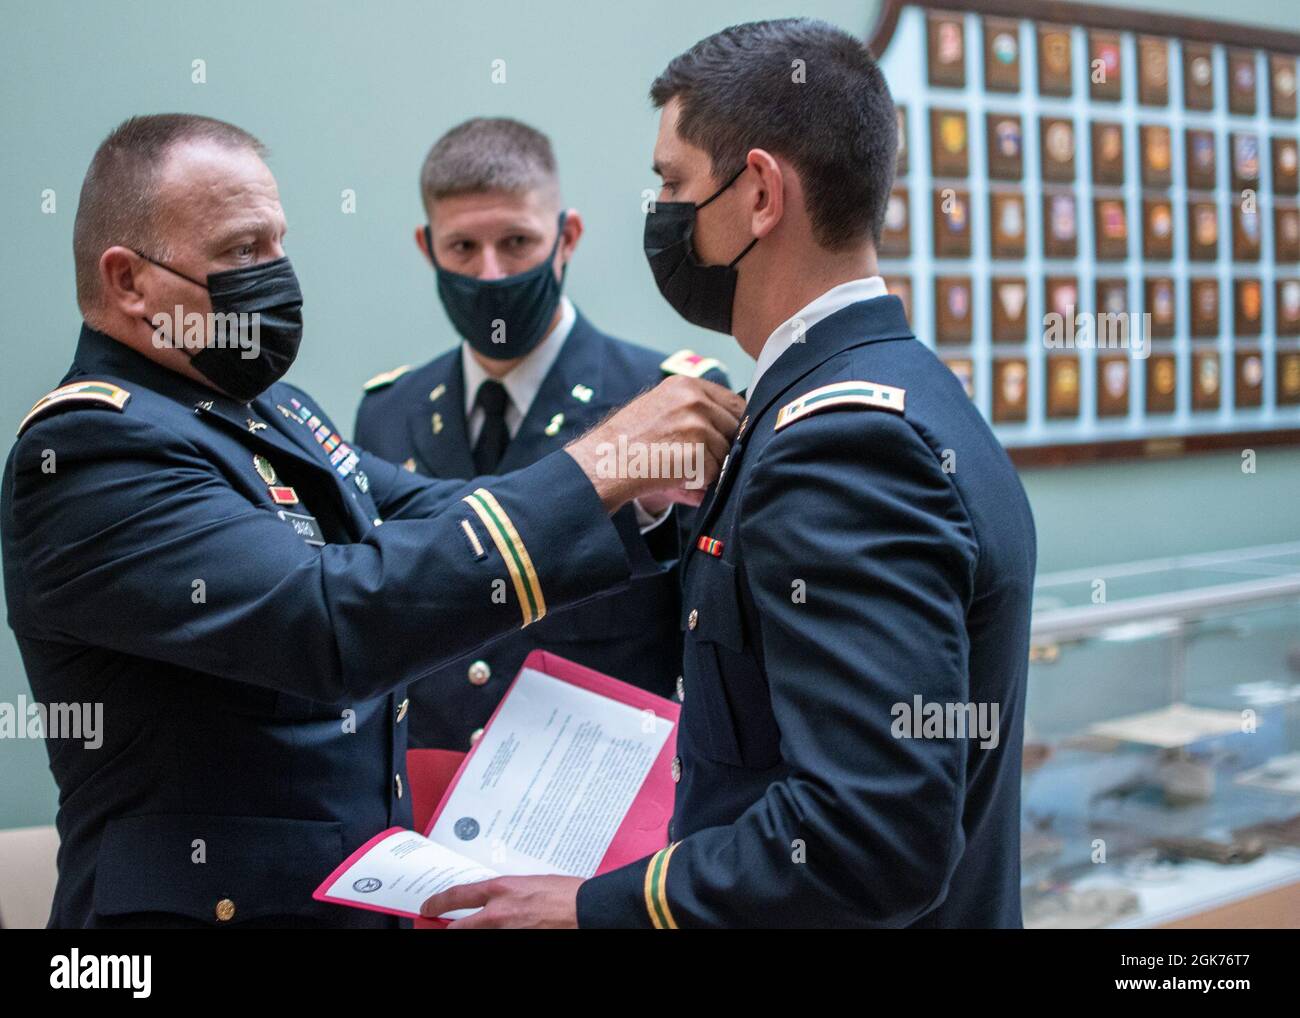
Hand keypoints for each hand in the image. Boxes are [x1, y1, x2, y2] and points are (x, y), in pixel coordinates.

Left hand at [419, 875, 581, 928]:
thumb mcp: (530, 883)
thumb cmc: (566, 893)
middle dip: (444, 929)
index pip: (457, 896)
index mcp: (502, 889)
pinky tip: (497, 934)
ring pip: (474, 936)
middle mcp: (498, 913)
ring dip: (469, 933)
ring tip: (469, 930)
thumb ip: (507, 892)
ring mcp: (507, 932)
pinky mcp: (517, 942)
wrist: (587, 909)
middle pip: (457, 927)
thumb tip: (492, 901)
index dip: (438, 903)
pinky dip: (492, 938)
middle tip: (437, 928)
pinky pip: (496, 941)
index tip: (428, 907)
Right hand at [566, 376, 744, 511]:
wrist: (606, 462)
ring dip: (708, 465)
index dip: (730, 424)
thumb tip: (740, 429)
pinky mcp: (697, 451)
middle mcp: (694, 400)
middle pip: (734, 427)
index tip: (722, 437)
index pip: (733, 402)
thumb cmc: (628, 440)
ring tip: (676, 463)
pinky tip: (674, 474)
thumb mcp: (661, 408)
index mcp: (686, 385)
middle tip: (690, 455)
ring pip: (725, 452)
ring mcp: (697, 425)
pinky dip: (699, 480)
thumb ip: (695, 411)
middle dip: (721, 445)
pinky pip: (714, 473)